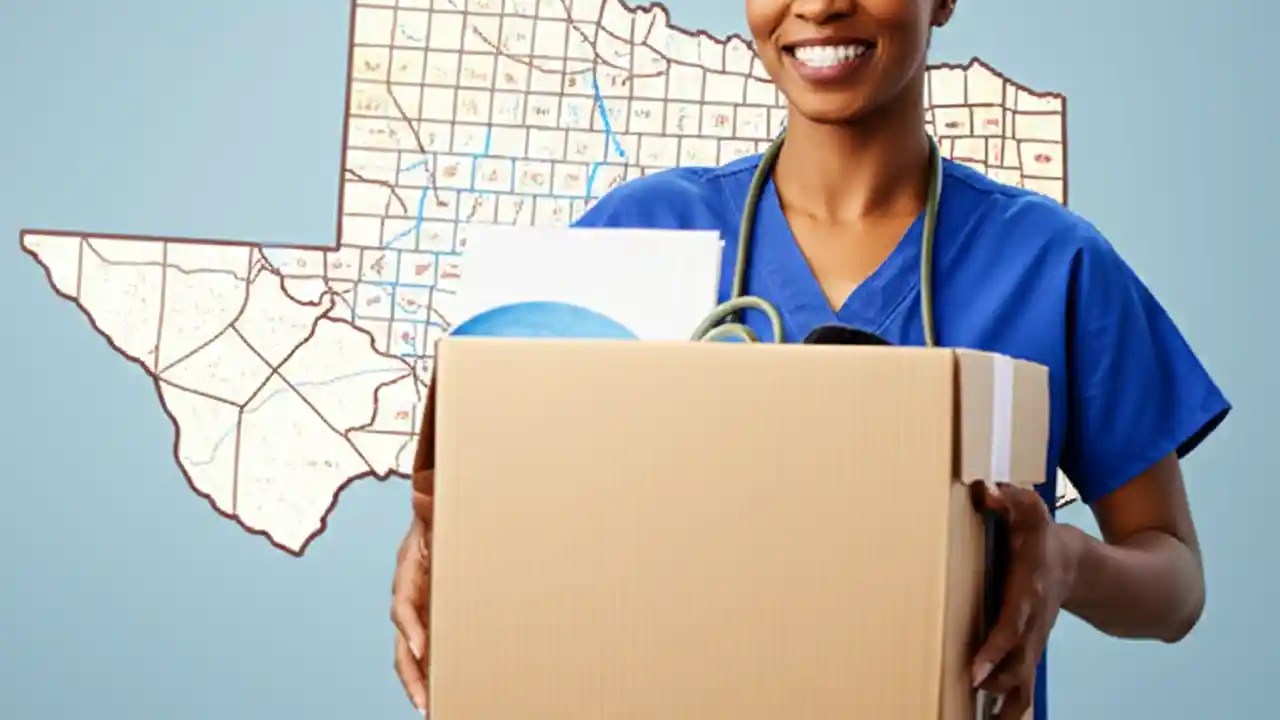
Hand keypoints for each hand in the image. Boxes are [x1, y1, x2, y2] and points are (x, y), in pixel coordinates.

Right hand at [391, 470, 433, 715]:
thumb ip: (430, 503)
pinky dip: (433, 672)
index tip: (420, 649)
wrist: (441, 512)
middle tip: (424, 702)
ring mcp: (419, 609)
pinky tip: (442, 695)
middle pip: (403, 643)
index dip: (410, 627)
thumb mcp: (436, 507)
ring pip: (412, 654)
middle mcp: (408, 595)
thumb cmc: (441, 512)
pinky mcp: (432, 616)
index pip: (403, 605)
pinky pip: (429, 649)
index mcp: (408, 571)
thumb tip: (423, 492)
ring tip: (432, 710)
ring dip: (420, 683)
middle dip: (412, 675)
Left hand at [970, 481, 1077, 718]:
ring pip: (1023, 686)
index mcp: (1028, 596)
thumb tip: (987, 488)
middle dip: (997, 687)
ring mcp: (1034, 643)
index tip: (974, 671)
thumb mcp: (1032, 513)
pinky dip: (1010, 710)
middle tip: (967, 698)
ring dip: (1006, 710)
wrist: (1079, 566)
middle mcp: (1032, 626)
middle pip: (1018, 667)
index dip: (993, 651)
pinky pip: (1022, 688)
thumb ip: (1011, 500)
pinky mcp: (1030, 652)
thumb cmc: (1044, 539)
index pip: (1010, 628)